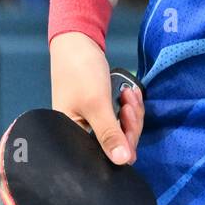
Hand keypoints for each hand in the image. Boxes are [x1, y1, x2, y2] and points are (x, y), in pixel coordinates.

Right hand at [50, 32, 143, 164]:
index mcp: (72, 139)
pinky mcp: (101, 112)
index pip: (104, 156)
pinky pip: (121, 118)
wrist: (79, 42)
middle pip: (116, 144)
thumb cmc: (80, 73)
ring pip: (122, 130)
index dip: (123, 145)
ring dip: (131, 112)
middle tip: (128, 102)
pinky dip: (129, 106)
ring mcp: (92, 123)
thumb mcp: (96, 104)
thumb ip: (109, 134)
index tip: (129, 119)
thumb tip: (123, 162)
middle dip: (130, 124)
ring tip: (128, 93)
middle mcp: (82, 135)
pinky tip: (130, 92)